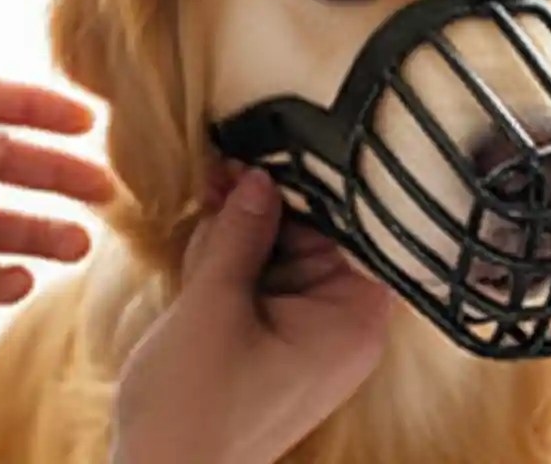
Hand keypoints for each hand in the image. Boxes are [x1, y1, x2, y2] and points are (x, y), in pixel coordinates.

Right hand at [112, 167, 392, 463]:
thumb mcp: (212, 306)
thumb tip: (260, 177)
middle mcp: (346, 325)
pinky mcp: (280, 343)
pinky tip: (206, 239)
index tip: (286, 143)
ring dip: (246, 230)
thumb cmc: (192, 408)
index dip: (319, 184)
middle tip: (227, 166)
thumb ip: (240, 235)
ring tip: (210, 192)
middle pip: (320, 238)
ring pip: (288, 257)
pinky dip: (238, 264)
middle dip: (272, 204)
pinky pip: (268, 286)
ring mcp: (313, 336)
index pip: (358, 229)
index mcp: (354, 318)